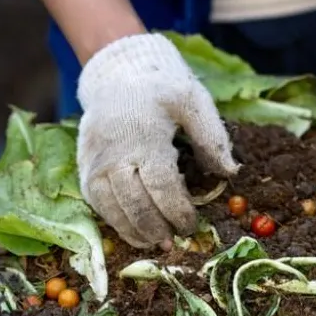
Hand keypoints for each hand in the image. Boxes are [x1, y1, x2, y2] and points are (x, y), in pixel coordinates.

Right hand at [76, 33, 239, 248]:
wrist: (118, 72)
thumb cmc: (161, 88)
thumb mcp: (193, 100)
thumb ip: (212, 137)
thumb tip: (230, 173)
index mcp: (145, 135)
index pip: (161, 185)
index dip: (178, 211)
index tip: (192, 226)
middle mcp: (115, 151)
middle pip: (135, 202)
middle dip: (157, 228)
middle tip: (174, 242)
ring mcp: (96, 160)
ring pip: (112, 207)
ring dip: (134, 231)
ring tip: (155, 243)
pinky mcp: (85, 165)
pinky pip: (96, 202)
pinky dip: (114, 222)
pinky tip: (133, 233)